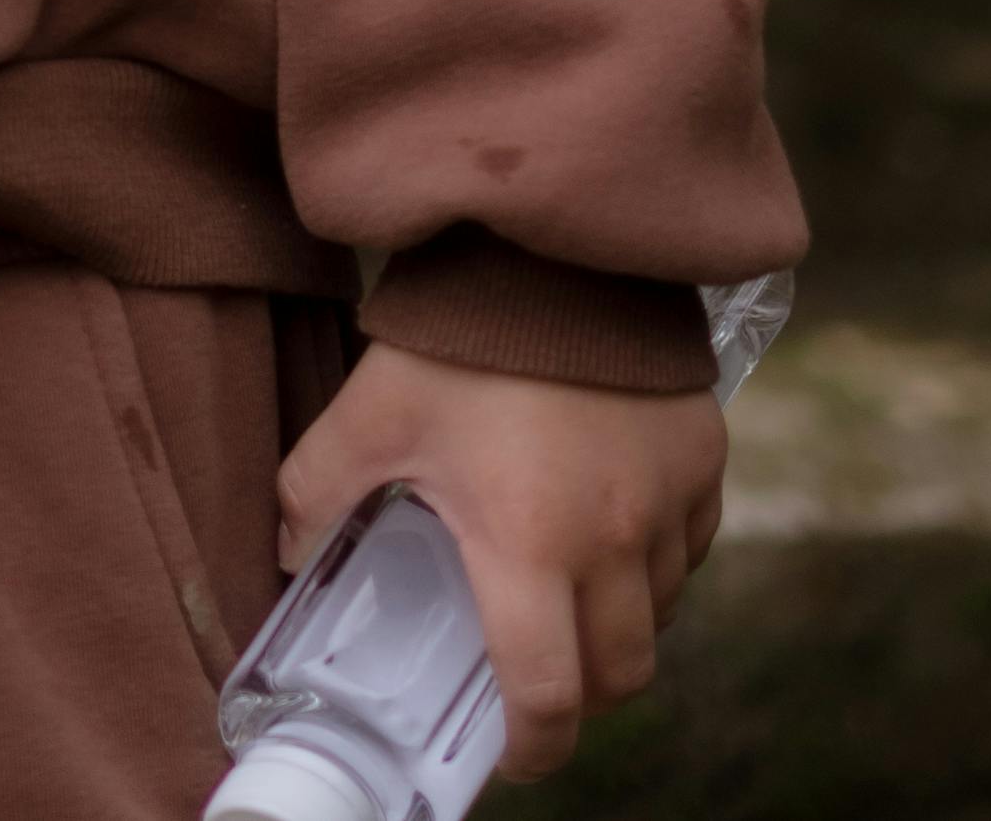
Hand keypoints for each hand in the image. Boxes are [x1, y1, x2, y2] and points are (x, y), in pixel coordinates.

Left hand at [273, 342, 723, 783]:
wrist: (554, 241)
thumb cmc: (460, 337)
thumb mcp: (370, 413)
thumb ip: (316, 491)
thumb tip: (285, 555)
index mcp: (530, 548)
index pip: (548, 698)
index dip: (531, 747)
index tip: (509, 748)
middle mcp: (614, 542)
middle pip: (620, 675)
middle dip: (582, 696)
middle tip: (541, 674)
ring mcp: (668, 501)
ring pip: (660, 613)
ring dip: (621, 623)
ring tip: (571, 592)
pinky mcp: (704, 456)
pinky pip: (691, 545)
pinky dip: (659, 560)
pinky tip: (614, 526)